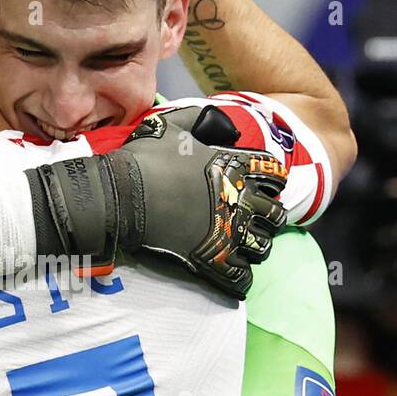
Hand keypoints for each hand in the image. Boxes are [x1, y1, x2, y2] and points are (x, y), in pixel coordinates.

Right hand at [25, 104, 287, 298]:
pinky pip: (240, 279)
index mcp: (234, 167)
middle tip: (254, 218)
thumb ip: (197, 118)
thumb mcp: (171, 125)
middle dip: (269, 217)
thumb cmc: (144, 159)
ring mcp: (228, 233)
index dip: (272, 179)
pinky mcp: (212, 260)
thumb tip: (212, 116)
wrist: (121, 195)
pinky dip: (239, 279)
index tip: (263, 184)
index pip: (274, 173)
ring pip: (262, 248)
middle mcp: (239, 200)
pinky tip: (232, 274)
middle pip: (275, 215)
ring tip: (244, 246)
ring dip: (256, 246)